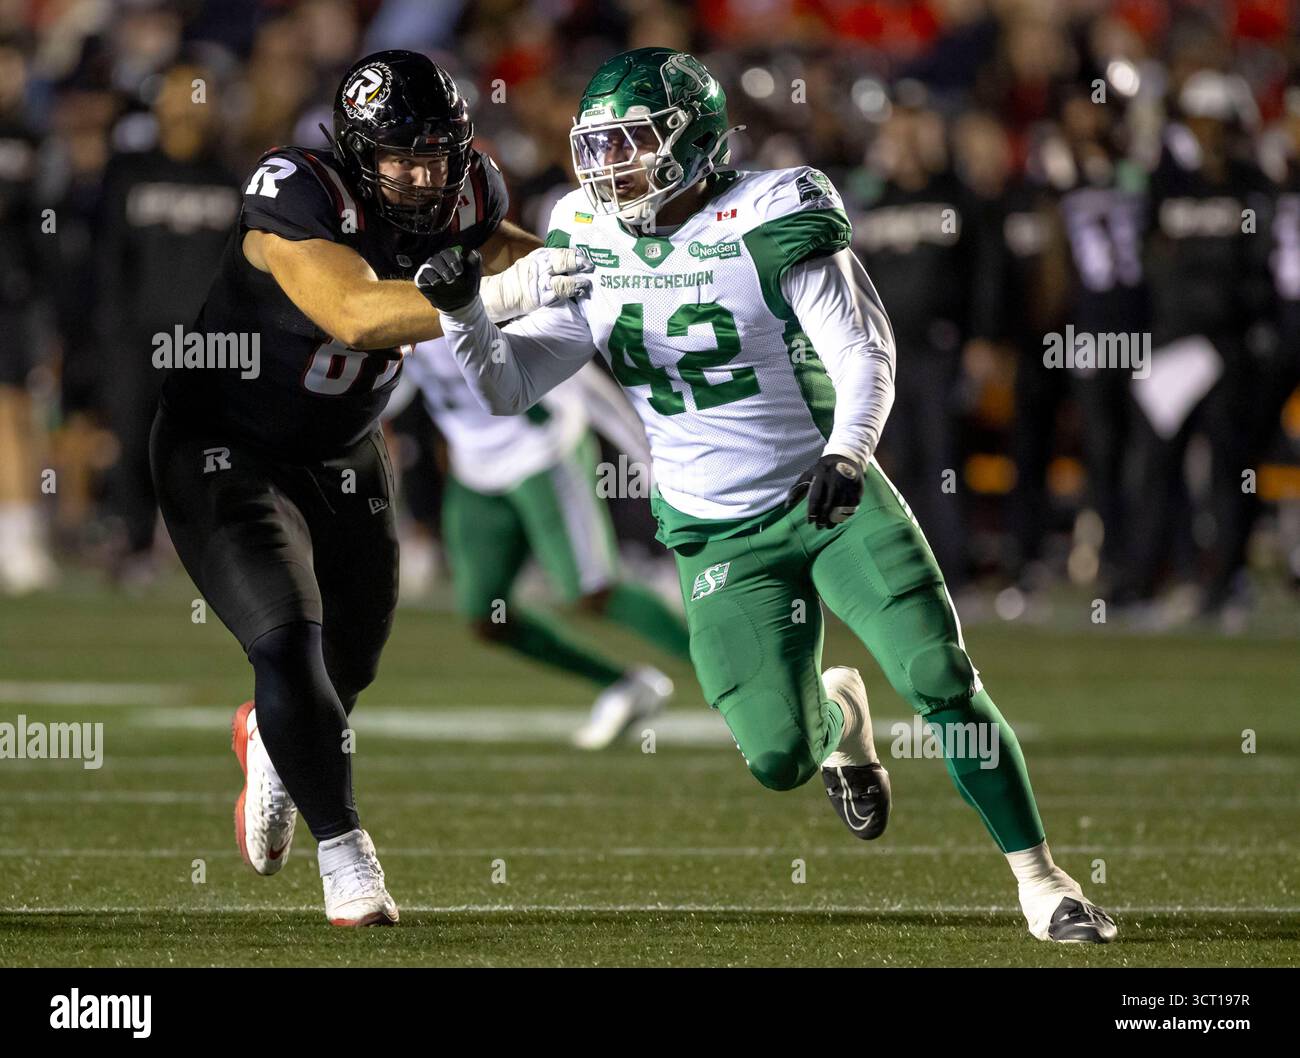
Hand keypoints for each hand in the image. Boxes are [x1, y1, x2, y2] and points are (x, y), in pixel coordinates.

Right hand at [415, 247, 482, 312]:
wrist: (459, 304)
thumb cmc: (466, 287)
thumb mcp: (473, 276)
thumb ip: (474, 264)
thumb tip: (474, 252)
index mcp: (451, 259)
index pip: (448, 253)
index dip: (453, 260)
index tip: (459, 272)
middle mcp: (439, 262)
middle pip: (437, 258)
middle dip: (444, 268)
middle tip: (451, 280)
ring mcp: (430, 271)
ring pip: (429, 265)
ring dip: (437, 273)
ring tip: (446, 282)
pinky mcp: (423, 280)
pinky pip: (422, 275)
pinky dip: (429, 278)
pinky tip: (435, 283)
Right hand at [479, 246, 593, 322]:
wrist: (501, 294)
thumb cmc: (520, 281)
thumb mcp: (533, 264)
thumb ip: (550, 262)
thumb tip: (571, 262)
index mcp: (539, 255)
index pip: (561, 251)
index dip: (575, 254)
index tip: (586, 256)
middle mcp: (540, 264)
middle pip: (563, 259)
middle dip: (579, 262)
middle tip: (591, 265)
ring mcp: (540, 280)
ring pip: (563, 276)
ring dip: (579, 279)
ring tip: (588, 282)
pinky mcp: (540, 295)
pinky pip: (559, 291)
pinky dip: (571, 290)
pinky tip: (580, 290)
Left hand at [786, 454, 863, 528]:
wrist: (845, 456)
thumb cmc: (822, 469)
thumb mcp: (808, 474)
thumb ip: (797, 489)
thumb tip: (787, 506)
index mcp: (820, 476)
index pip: (815, 497)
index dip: (812, 511)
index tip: (810, 521)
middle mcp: (834, 481)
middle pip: (828, 504)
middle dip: (823, 518)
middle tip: (819, 527)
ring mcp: (847, 485)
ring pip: (841, 506)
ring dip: (834, 519)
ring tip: (828, 526)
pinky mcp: (857, 488)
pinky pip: (852, 505)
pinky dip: (846, 514)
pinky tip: (840, 519)